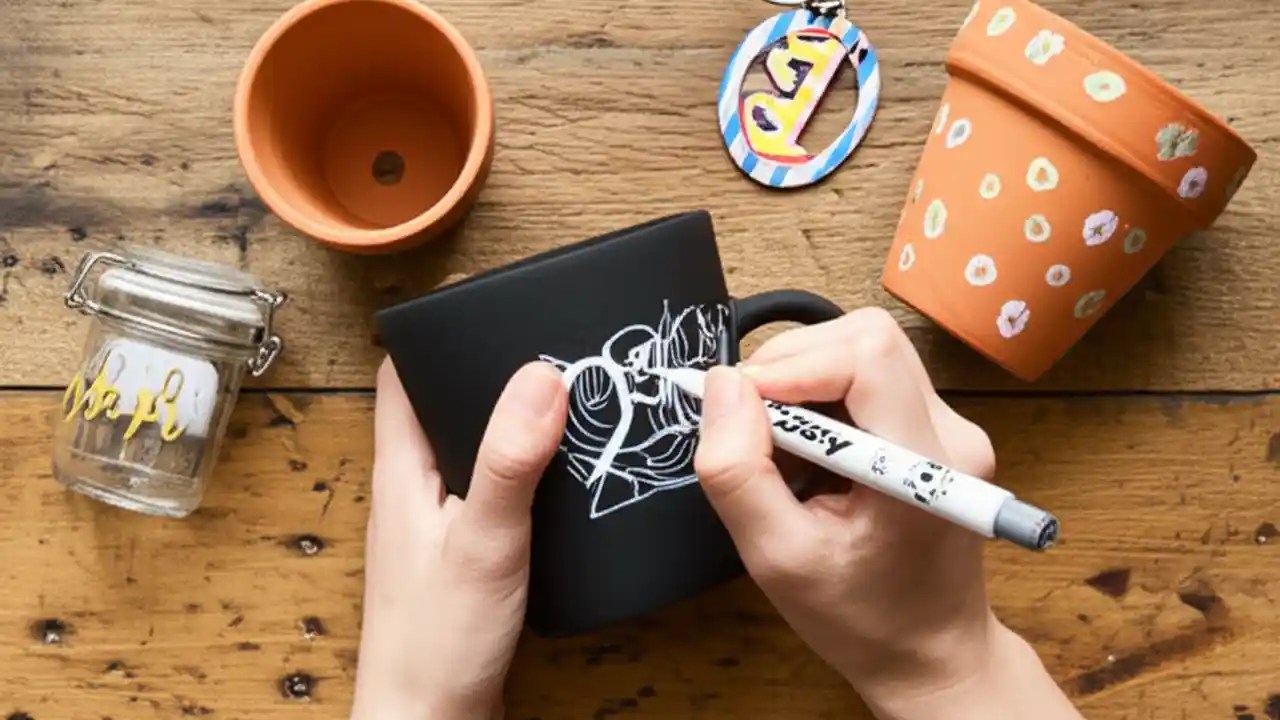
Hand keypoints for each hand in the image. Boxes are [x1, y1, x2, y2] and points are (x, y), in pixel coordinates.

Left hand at [351, 359, 567, 719]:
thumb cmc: (438, 641)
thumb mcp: (484, 540)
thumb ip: (509, 461)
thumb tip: (539, 375)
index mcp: (401, 472)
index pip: (399, 376)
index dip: (433, 334)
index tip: (485, 304)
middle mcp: (411, 491)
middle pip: (439, 407)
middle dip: (486, 373)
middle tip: (546, 347)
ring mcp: (433, 525)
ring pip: (467, 451)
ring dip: (506, 426)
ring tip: (565, 404)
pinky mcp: (459, 558)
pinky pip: (486, 493)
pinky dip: (519, 475)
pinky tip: (559, 484)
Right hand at [694, 308, 1081, 718]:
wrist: (930, 654)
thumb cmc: (860, 618)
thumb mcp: (776, 559)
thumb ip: (740, 472)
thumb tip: (720, 385)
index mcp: (923, 469)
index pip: (867, 356)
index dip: (791, 364)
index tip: (737, 404)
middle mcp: (951, 434)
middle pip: (864, 338)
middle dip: (790, 364)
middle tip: (747, 421)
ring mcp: (950, 428)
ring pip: (864, 350)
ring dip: (803, 379)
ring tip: (775, 442)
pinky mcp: (934, 429)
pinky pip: (869, 378)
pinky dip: (820, 396)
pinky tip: (803, 451)